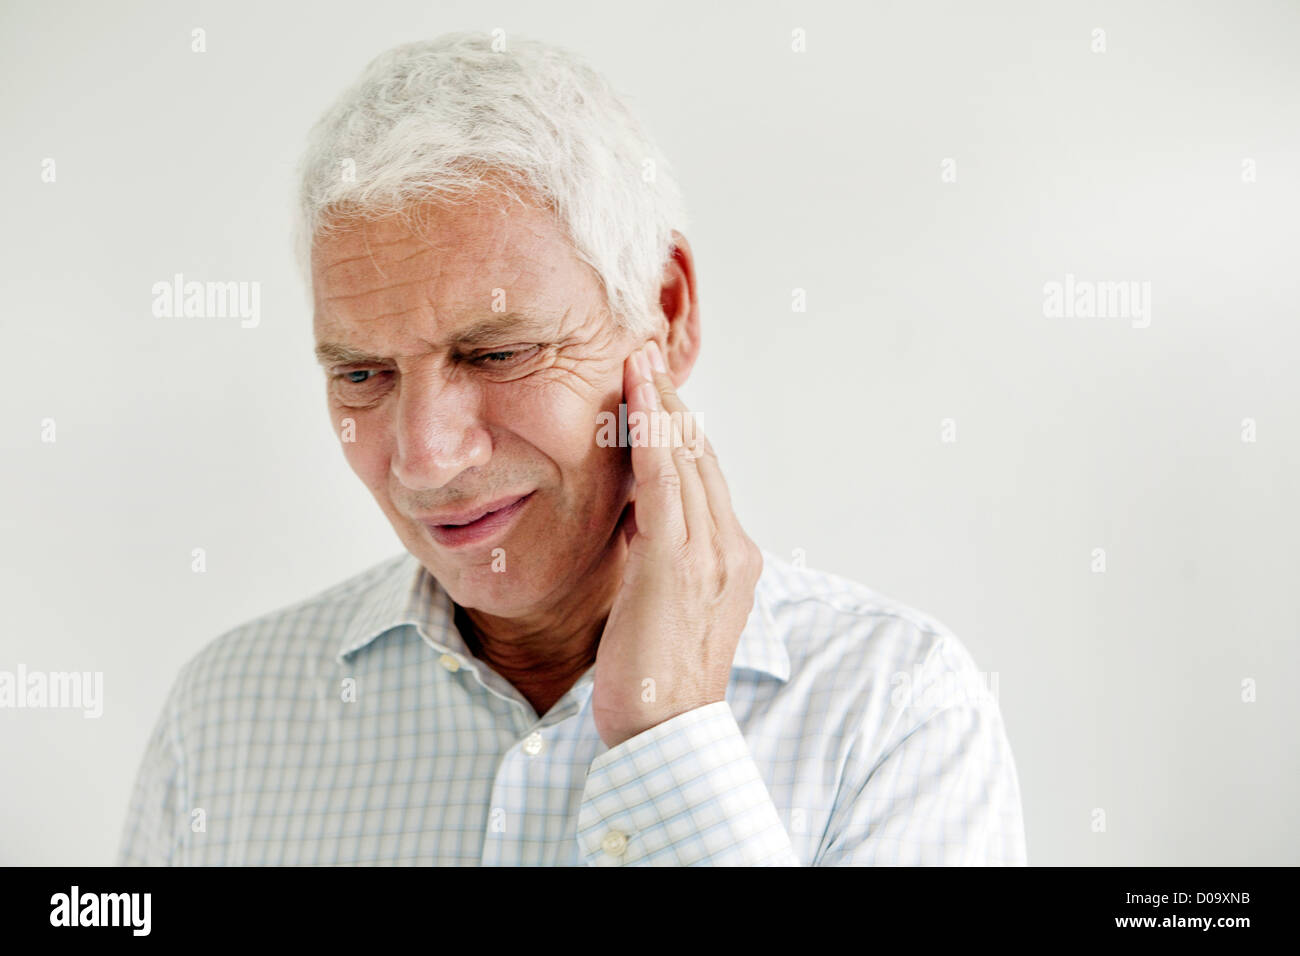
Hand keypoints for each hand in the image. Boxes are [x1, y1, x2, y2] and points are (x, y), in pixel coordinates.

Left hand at [591, 339, 762, 748]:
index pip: (706, 477)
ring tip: (640, 358)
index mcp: (732, 559)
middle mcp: (732, 548)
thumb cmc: (655, 679)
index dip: (681, 428)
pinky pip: (666, 481)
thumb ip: (658, 557)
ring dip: (663, 402)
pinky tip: (640, 395)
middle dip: (673, 401)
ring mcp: (712, 554)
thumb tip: (635, 519)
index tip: (656, 387)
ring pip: (689, 458)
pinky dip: (654, 432)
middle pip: (702, 456)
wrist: (665, 734)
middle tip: (646, 353)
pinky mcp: (678, 563)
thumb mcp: (660, 604)